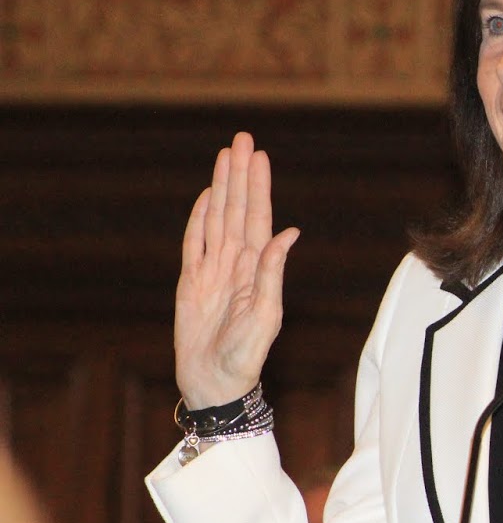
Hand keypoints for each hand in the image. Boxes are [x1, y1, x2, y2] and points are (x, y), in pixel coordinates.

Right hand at [174, 132, 298, 407]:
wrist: (216, 383)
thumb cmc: (246, 356)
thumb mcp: (266, 315)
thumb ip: (274, 272)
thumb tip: (290, 232)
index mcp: (258, 269)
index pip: (258, 217)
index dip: (258, 187)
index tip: (260, 157)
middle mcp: (237, 264)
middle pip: (237, 209)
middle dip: (240, 175)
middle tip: (242, 139)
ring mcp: (213, 271)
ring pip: (217, 218)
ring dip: (222, 187)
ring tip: (226, 156)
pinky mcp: (191, 283)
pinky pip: (194, 243)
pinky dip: (199, 218)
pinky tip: (208, 195)